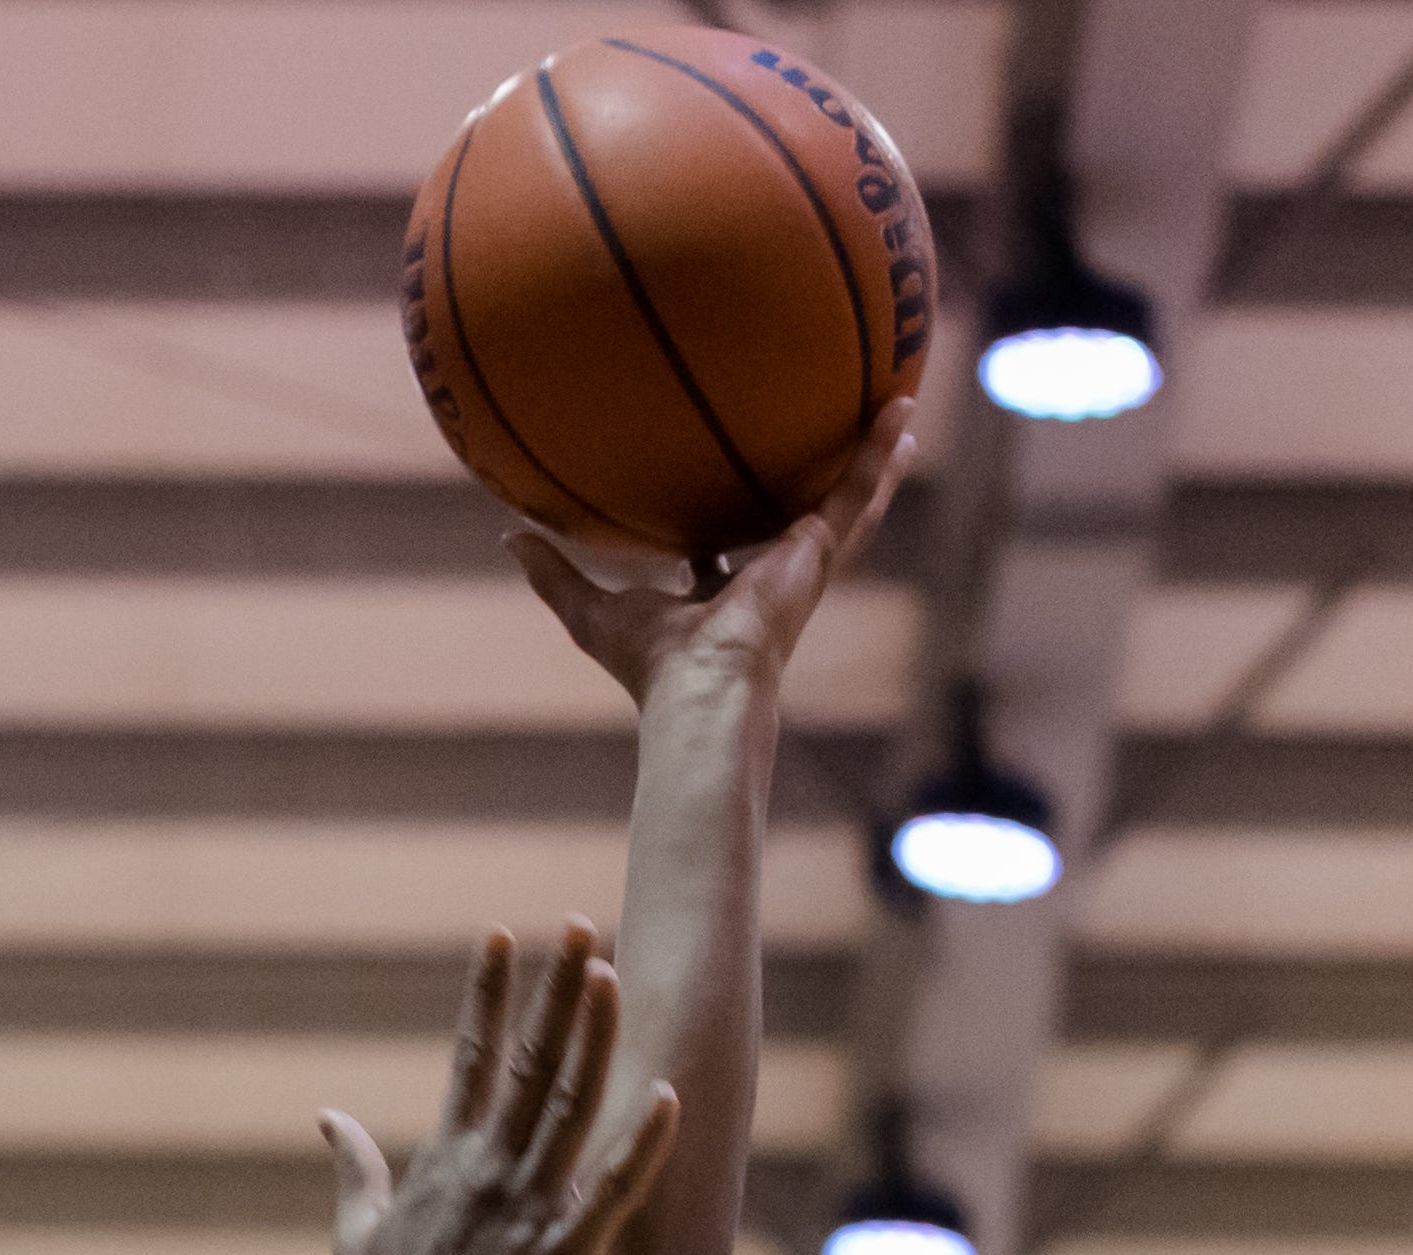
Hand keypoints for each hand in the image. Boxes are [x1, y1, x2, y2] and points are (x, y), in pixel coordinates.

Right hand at [317, 922, 672, 1254]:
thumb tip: (330, 1116)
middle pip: (526, 1061)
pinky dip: (639, 1143)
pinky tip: (665, 1094)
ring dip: (590, 1037)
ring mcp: (524, 1211)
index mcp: (444, 1162)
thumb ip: (355, 1168)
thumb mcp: (358, 1233)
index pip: (469, 1057)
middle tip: (575, 924)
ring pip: (567, 1105)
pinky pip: (610, 1191)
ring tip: (607, 973)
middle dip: (551, 990)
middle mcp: (485, 1172)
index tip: (498, 937)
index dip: (486, 994)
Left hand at [510, 396, 914, 710]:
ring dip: (871, 455)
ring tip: (898, 408)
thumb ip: (553, 572)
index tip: (725, 481)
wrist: (700, 688)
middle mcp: (768, 575)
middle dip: (813, 477)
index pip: (727, 546)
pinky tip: (902, 413)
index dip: (727, 518)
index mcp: (722, 591)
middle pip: (797, 514)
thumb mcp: (590, 608)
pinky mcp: (820, 553)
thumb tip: (510, 536)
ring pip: (846, 499)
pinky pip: (858, 492)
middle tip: (832, 429)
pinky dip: (879, 454)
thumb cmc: (649, 666)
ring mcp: (801, 565)